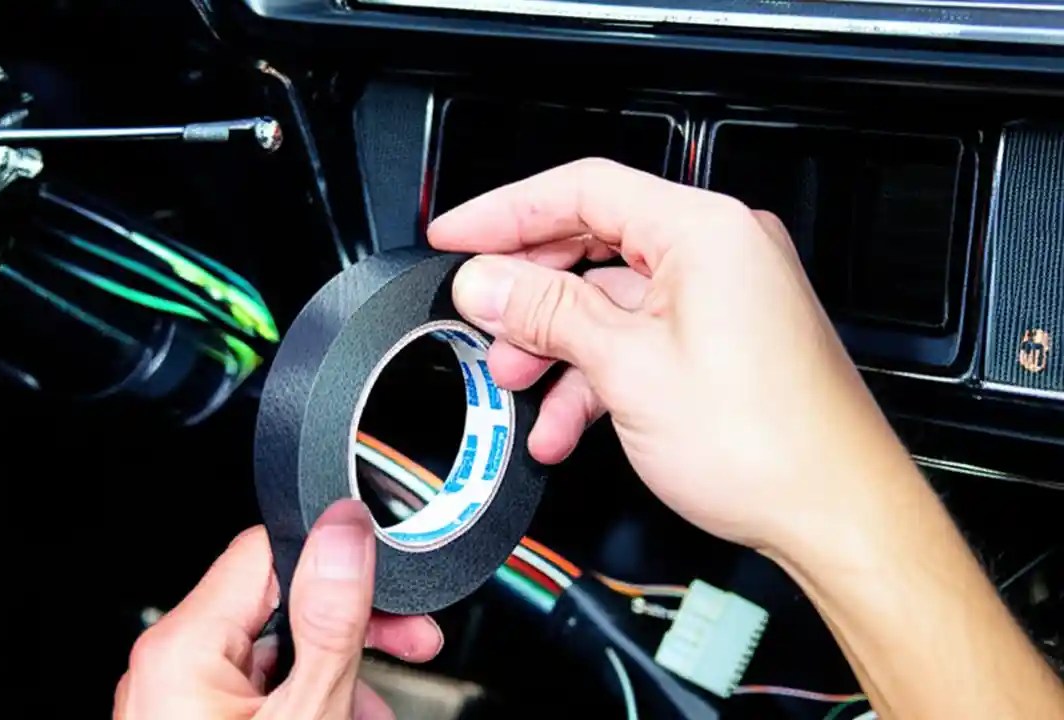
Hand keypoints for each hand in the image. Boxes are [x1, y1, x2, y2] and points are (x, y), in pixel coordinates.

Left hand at [115, 499, 443, 719]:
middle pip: (277, 607)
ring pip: (271, 658)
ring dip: (334, 672)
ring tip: (375, 707)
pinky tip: (343, 716)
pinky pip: (252, 696)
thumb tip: (344, 531)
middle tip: (412, 641)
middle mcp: (164, 671)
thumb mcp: (307, 711)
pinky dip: (301, 703)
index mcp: (179, 647)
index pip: (268, 551)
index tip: (392, 578)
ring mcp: (173, 707)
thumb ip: (329, 622)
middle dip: (352, 625)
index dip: (340, 557)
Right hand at [428, 158, 921, 557]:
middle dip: (527, 291)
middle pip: (593, 244)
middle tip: (477, 320)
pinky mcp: (725, 340)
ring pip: (611, 301)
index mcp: (704, 232)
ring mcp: (725, 297)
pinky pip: (641, 338)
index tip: (456, 236)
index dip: (505, 211)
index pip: (583, 190)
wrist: (838, 514)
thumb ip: (547, 312)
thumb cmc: (767, 443)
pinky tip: (565, 421)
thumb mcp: (628, 369)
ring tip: (517, 386)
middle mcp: (721, 252)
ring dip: (556, 345)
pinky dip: (597, 374)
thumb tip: (487, 280)